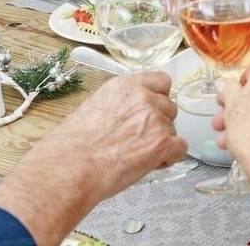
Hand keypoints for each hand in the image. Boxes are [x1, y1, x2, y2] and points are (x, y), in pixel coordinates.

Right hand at [0, 72, 187, 244]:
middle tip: (139, 141)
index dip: (158, 99)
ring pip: (173, 130)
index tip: (151, 112)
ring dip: (161, 142)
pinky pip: (180, 148)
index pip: (161, 81)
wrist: (70, 168)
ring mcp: (155, 119)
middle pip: (169, 107)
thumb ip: (120, 106)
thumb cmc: (71, 147)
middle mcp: (143, 97)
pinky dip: (169, 158)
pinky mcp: (162, 142)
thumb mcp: (94, 109)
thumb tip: (130, 116)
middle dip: (159, 124)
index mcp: (125, 86)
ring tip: (136, 156)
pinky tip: (149, 165)